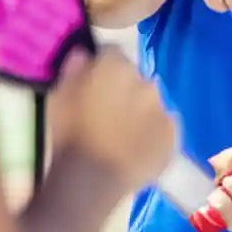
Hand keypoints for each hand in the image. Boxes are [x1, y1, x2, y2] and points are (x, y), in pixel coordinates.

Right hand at [46, 47, 175, 191]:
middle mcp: (145, 81)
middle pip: (134, 78)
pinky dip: (153, 133)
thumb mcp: (59, 94)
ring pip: (151, 103)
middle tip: (107, 113)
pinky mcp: (173, 135)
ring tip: (123, 135)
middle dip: (124, 89)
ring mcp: (163, 109)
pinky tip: (137, 148)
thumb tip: (85, 54)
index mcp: (116, 66)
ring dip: (140, 111)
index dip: (101, 68)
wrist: (91, 178)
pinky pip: (163, 127)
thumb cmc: (69, 133)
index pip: (112, 53)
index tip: (93, 85)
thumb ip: (74, 67)